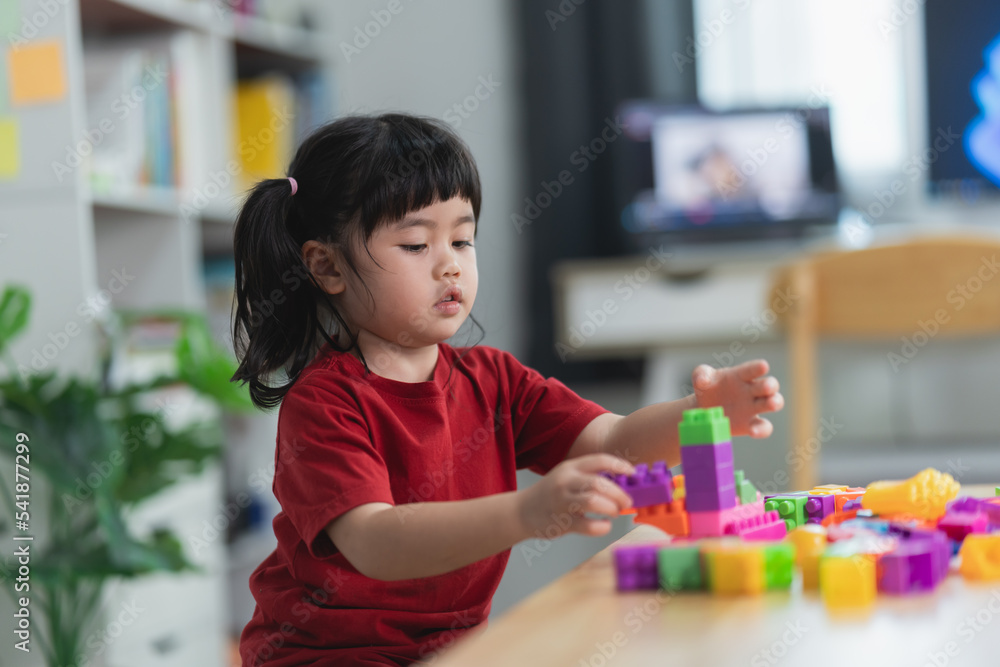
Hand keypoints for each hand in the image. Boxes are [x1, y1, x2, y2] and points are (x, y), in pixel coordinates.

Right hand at [518, 454, 634, 537]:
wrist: (521, 511)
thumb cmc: (550, 494)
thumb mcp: (566, 477)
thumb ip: (588, 476)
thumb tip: (622, 481)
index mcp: (569, 468)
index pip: (599, 460)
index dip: (619, 465)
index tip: (632, 473)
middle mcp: (565, 482)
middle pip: (599, 483)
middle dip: (618, 493)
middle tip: (626, 501)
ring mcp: (562, 502)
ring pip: (593, 501)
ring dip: (611, 508)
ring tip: (614, 512)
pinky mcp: (562, 522)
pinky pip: (588, 526)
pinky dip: (602, 527)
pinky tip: (604, 525)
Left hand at [691, 359, 783, 437]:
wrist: (702, 410)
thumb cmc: (706, 389)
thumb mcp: (700, 378)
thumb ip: (701, 374)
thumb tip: (702, 380)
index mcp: (741, 375)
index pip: (752, 369)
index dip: (758, 367)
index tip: (763, 366)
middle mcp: (751, 390)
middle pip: (768, 385)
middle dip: (770, 385)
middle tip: (768, 387)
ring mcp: (753, 407)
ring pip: (772, 403)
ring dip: (775, 402)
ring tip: (772, 404)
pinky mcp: (751, 424)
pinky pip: (763, 427)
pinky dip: (761, 430)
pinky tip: (753, 431)